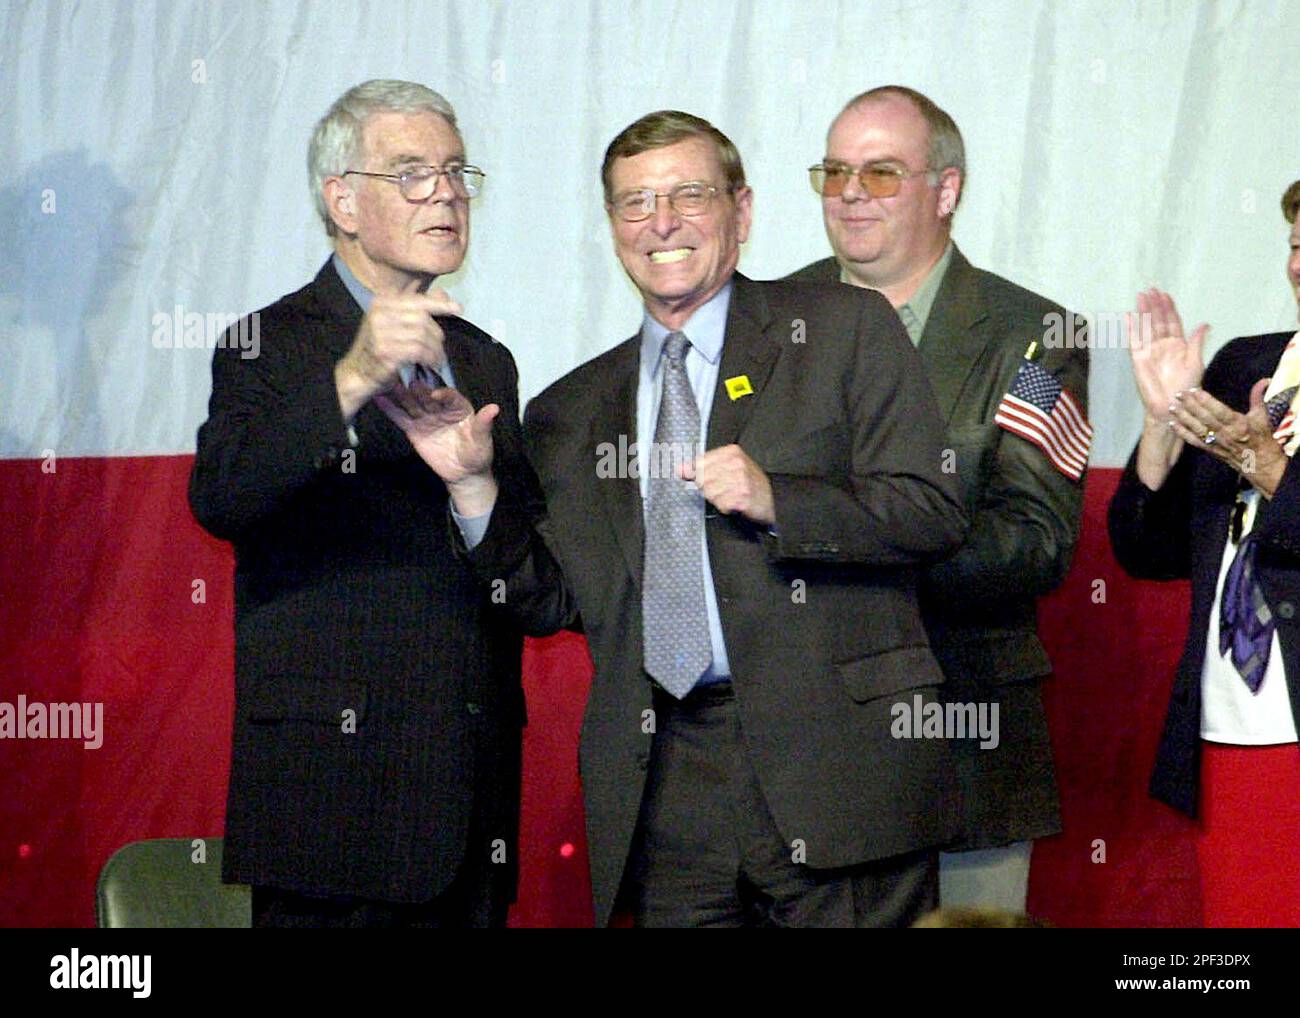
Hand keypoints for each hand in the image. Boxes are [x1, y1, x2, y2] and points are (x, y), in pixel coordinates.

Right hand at [336, 277, 462, 418]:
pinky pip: (418, 351)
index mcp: (381, 302)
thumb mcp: (395, 322)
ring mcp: (381, 332)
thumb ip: (417, 308)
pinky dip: (430, 357)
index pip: (417, 300)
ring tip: (438, 358)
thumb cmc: (379, 348)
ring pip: (422, 336)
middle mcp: (379, 314)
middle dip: (436, 334)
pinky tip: (432, 363)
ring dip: (435, 349)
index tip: (457, 307)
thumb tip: (443, 293)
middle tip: (440, 347)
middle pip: (422, 319)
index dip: (440, 304)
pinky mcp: (386, 351)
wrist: (357, 373)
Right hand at [375, 380, 499, 514]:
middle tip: (408, 381)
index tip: (435, 395)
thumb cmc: (477, 454)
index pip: (450, 397)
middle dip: (419, 390)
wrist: (464, 473)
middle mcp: (441, 408)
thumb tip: (494, 408)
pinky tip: (380, 399)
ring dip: (401, 395)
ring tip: (390, 384)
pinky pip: (401, 418)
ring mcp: (426, 418)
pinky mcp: (414, 430)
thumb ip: (484, 423)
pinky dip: (390, 409)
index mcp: (459, 407)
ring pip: (412, 405)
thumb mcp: (482, 439)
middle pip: (428, 398)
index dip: (443, 394)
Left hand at [681, 444, 774, 525]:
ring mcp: (741, 480)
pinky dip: (726, 508)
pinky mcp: (743, 497)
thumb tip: (680, 469)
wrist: (773, 499)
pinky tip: (736, 503)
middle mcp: (737, 463)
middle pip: (703, 480)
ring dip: (718, 499)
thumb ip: (702, 467)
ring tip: (732, 496)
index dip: (701, 476)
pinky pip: (721, 505)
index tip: (711, 480)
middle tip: (726, 489)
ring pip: (710, 493)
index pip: (699, 464)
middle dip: (710, 489)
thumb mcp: (727, 468)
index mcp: (731, 452)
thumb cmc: (749, 483)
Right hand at [1128, 288, 1207, 422]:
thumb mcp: (1196, 361)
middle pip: (1158, 320)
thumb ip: (1196, 342)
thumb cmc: (1186, 385)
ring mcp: (1149, 350)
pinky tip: (1128, 316)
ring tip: (1141, 296)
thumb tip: (1204, 324)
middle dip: (1155, 305)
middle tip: (1151, 290)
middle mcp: (1162, 345)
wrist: (1173, 403)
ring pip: (1146, 326)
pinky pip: (1134, 340)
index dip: (1169, 308)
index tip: (1165, 294)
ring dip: (1144, 311)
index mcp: (1178, 344)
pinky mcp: (1138, 358)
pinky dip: (1131, 328)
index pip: (1172, 321)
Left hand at [1168, 379, 1287, 496]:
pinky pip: (1193, 441)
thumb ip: (1258, 397)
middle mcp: (1225, 434)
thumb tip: (1264, 380)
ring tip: (1172, 407)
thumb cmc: (1262, 438)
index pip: (1219, 410)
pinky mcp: (1210, 449)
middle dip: (1190, 405)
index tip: (1194, 390)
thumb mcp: (1262, 417)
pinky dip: (1182, 433)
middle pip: (1205, 418)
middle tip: (1178, 394)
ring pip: (1196, 429)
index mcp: (1239, 424)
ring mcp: (1216, 443)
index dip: (1206, 400)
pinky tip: (1172, 424)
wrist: (1260, 463)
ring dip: (1183, 417)